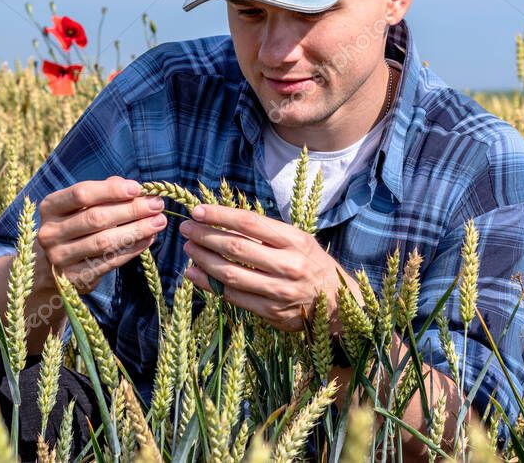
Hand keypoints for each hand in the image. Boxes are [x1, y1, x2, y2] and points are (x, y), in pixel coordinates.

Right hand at [35, 176, 168, 293]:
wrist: (50, 267)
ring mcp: (60, 258)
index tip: (137, 188)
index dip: (111, 190)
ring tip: (158, 222)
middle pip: (96, 218)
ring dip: (136, 230)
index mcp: (50, 207)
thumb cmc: (73, 226)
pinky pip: (109, 262)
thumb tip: (132, 187)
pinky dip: (132, 250)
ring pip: (104, 242)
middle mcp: (50, 233)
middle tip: (157, 205)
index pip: (82, 194)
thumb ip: (103, 193)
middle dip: (131, 210)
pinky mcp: (75, 278)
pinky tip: (148, 239)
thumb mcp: (80, 206)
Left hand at [179, 203, 361, 331]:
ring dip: (203, 259)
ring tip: (189, 249)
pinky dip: (209, 284)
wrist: (337, 303)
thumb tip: (225, 220)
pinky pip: (233, 296)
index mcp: (295, 241)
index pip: (250, 223)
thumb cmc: (312, 264)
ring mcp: (279, 291)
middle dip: (205, 235)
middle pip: (236, 247)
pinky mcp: (271, 312)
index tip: (198, 211)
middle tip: (186, 228)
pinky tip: (195, 274)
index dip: (220, 215)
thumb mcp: (299, 241)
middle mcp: (288, 264)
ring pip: (230, 273)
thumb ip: (268, 233)